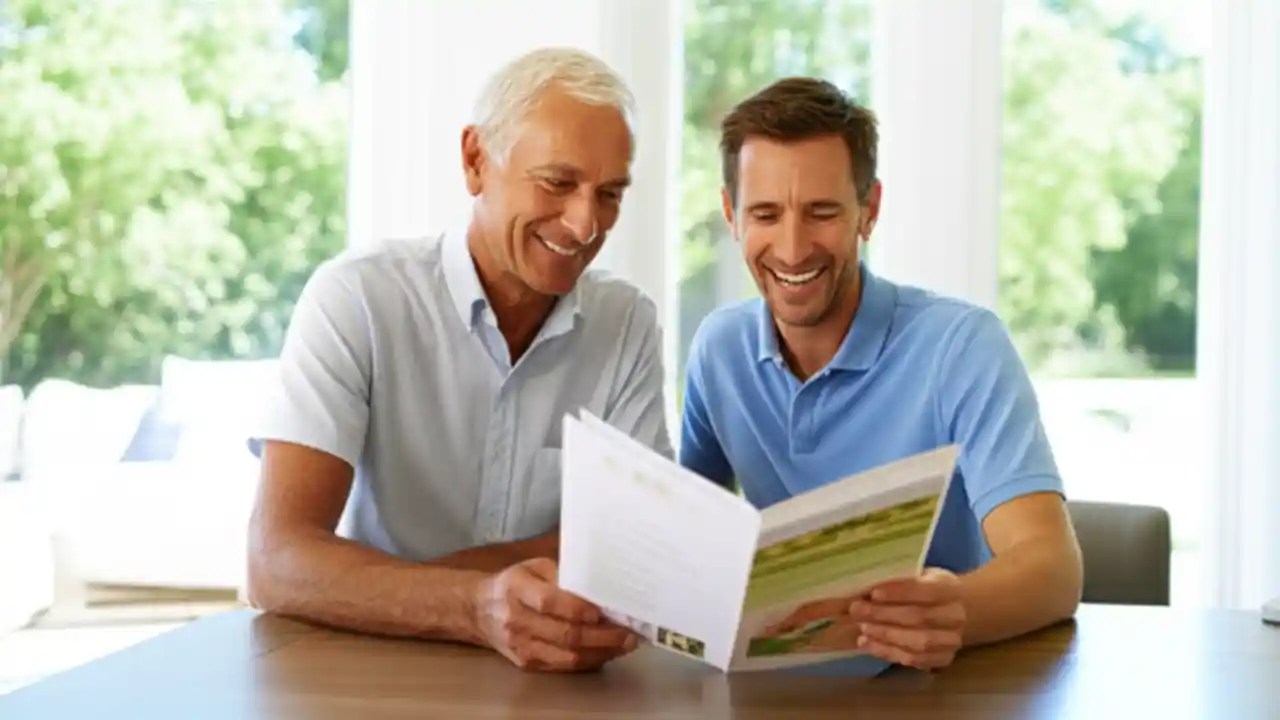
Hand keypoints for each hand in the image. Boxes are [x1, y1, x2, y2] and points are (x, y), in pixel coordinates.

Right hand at [471, 558, 637, 671]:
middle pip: (564, 633)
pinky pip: (563, 665)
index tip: (605, 611)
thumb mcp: (534, 566)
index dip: (580, 609)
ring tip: (625, 644)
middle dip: (602, 636)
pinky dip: (588, 660)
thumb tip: (599, 588)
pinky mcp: (526, 662)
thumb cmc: (514, 583)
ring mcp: (521, 645)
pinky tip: (606, 652)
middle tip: (629, 633)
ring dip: (601, 652)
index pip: (550, 602)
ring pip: (567, 655)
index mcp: (517, 588)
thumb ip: (563, 575)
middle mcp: (517, 619)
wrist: (479, 610)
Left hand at [850, 567, 966, 669]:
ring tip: (863, 628)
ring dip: (885, 636)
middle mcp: (956, 616)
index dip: (899, 593)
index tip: (873, 594)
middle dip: (884, 615)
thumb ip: (897, 580)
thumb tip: (864, 585)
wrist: (953, 612)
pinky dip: (888, 652)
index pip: (927, 591)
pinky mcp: (942, 659)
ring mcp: (952, 641)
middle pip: (919, 618)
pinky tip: (868, 644)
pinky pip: (913, 659)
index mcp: (951, 589)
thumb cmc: (927, 589)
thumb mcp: (918, 575)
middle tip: (857, 611)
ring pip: (918, 642)